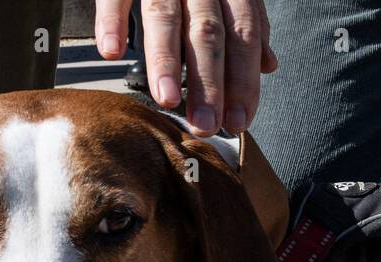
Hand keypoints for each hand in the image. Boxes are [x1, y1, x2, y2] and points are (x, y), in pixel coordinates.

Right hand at [95, 0, 277, 135]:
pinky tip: (112, 51)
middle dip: (208, 83)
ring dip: (165, 61)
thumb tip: (268, 65)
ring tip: (166, 101)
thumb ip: (248, 25)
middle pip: (207, 33)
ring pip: (165, 17)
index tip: (239, 121)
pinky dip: (113, 21)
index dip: (243, 81)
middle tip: (205, 124)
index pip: (242, 37)